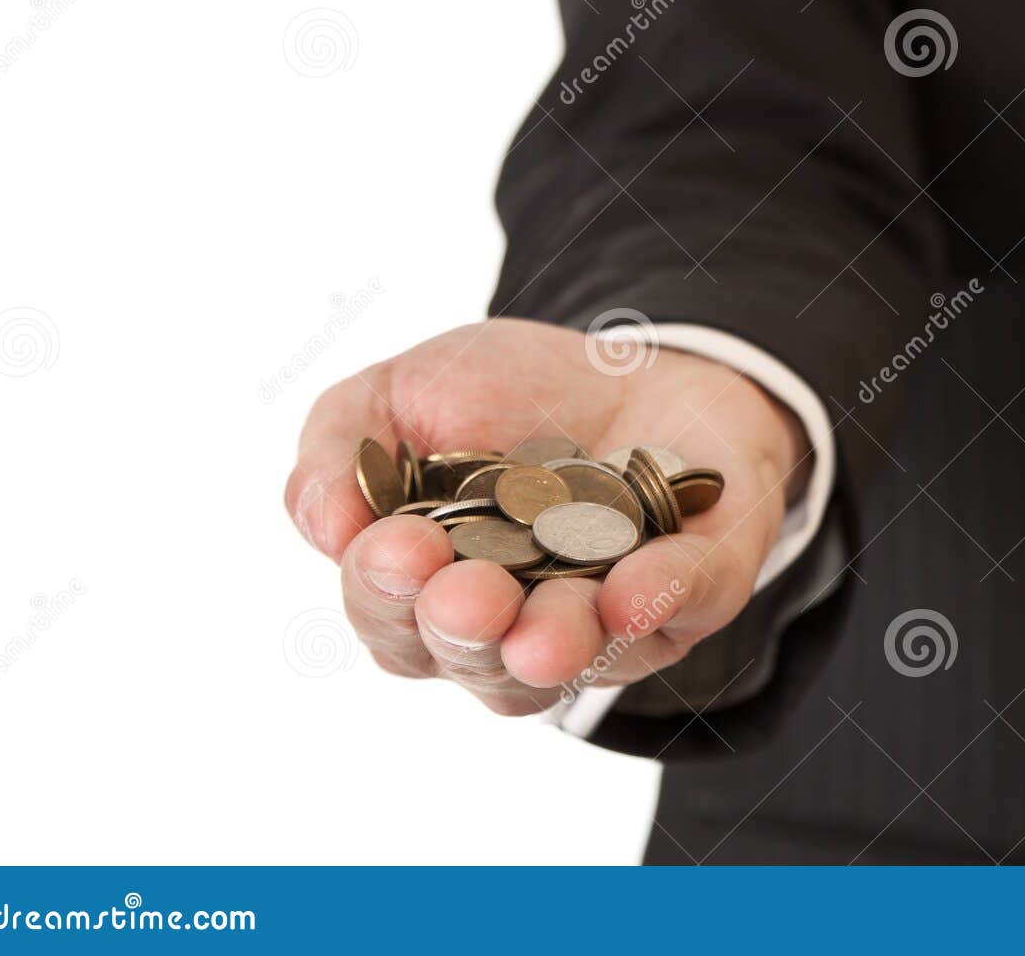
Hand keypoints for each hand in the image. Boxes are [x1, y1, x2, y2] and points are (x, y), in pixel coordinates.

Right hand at [284, 318, 809, 713]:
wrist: (633, 361)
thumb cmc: (502, 394)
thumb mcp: (399, 394)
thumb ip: (342, 448)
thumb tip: (323, 522)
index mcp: (434, 592)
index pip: (395, 623)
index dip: (386, 596)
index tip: (392, 548)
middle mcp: (519, 624)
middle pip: (482, 662)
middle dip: (468, 632)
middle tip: (464, 595)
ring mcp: (613, 614)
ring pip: (583, 657)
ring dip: (560, 644)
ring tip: (542, 632)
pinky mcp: (701, 582)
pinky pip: (689, 603)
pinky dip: (664, 596)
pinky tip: (636, 587)